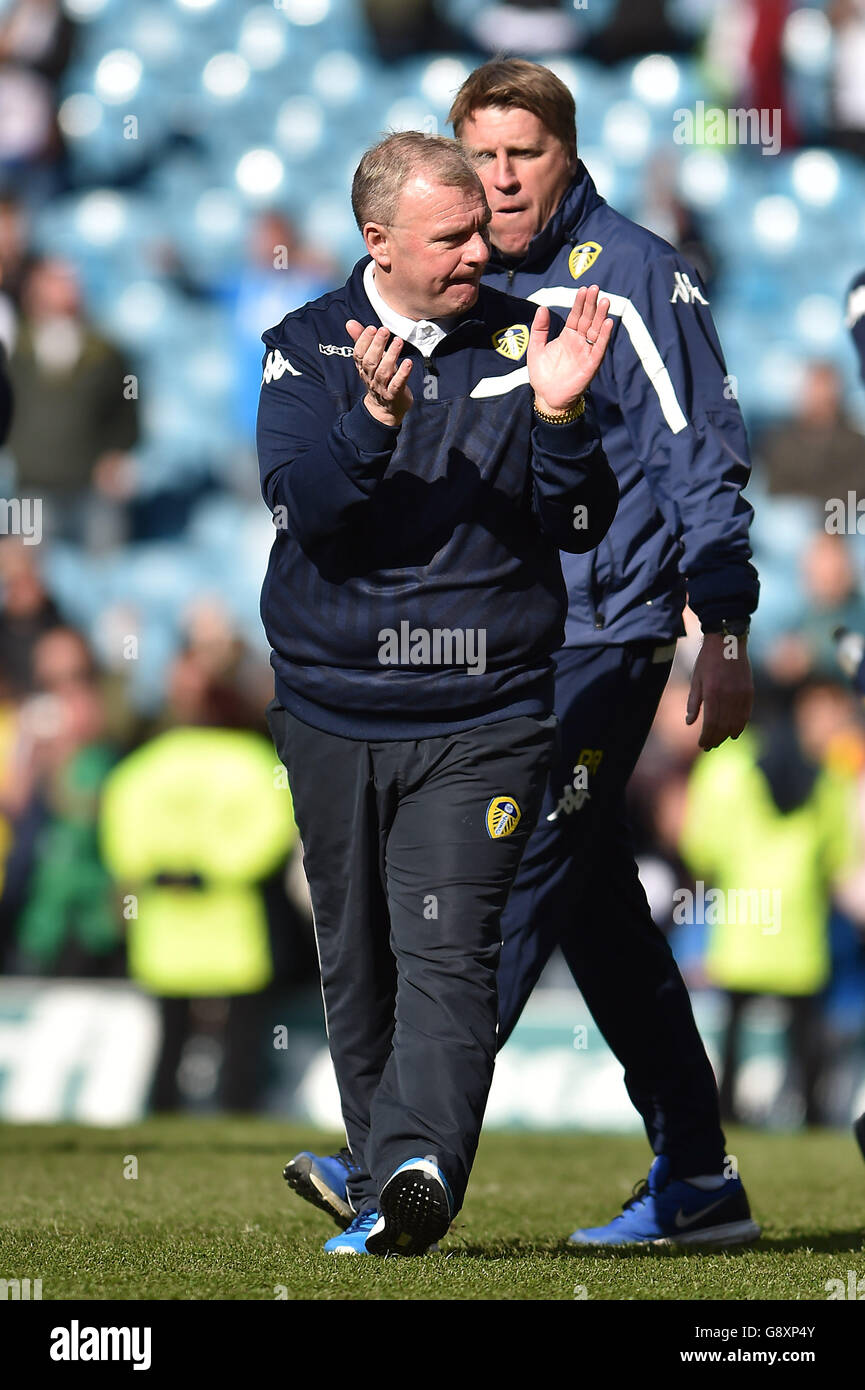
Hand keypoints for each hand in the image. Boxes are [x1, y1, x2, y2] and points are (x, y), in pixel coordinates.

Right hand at [346, 320, 412, 426]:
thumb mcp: (370, 360)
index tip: (372, 328)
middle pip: (371, 361)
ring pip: (384, 372)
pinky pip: (397, 384)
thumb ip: (361, 341)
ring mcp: (382, 388)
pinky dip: (403, 373)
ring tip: (398, 341)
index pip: (359, 354)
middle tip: (384, 331)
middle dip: (377, 345)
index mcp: (363, 368)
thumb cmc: (379, 378)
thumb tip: (350, 323)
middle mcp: (370, 377)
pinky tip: (408, 362)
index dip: (364, 341)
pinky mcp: (394, 395)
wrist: (385, 409)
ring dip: (391, 356)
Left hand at [527, 285, 612, 414]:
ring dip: (601, 316)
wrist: (547, 398)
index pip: (576, 316)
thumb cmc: (542, 375)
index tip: (584, 289)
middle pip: (588, 319)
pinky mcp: (591, 364)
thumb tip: (542, 307)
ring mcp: (586, 352)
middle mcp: (579, 342)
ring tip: (605, 301)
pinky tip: (608, 323)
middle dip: (592, 304)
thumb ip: (540, 328)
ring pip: (596, 331)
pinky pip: (599, 348)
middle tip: (596, 288)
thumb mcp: (536, 348)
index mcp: (567, 336)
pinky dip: (604, 336)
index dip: (580, 303)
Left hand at [686, 633, 753, 750]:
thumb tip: (689, 722)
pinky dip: (740, 725)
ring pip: (736, 722)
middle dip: (716, 739)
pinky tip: (734, 732)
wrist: (727, 642)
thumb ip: (693, 702)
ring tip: (720, 741)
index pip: (711, 723)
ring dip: (727, 735)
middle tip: (708, 746)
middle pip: (724, 725)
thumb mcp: (696, 679)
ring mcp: (741, 693)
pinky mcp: (749, 691)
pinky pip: (746, 713)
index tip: (701, 744)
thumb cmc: (707, 660)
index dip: (706, 736)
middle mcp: (728, 695)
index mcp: (712, 692)